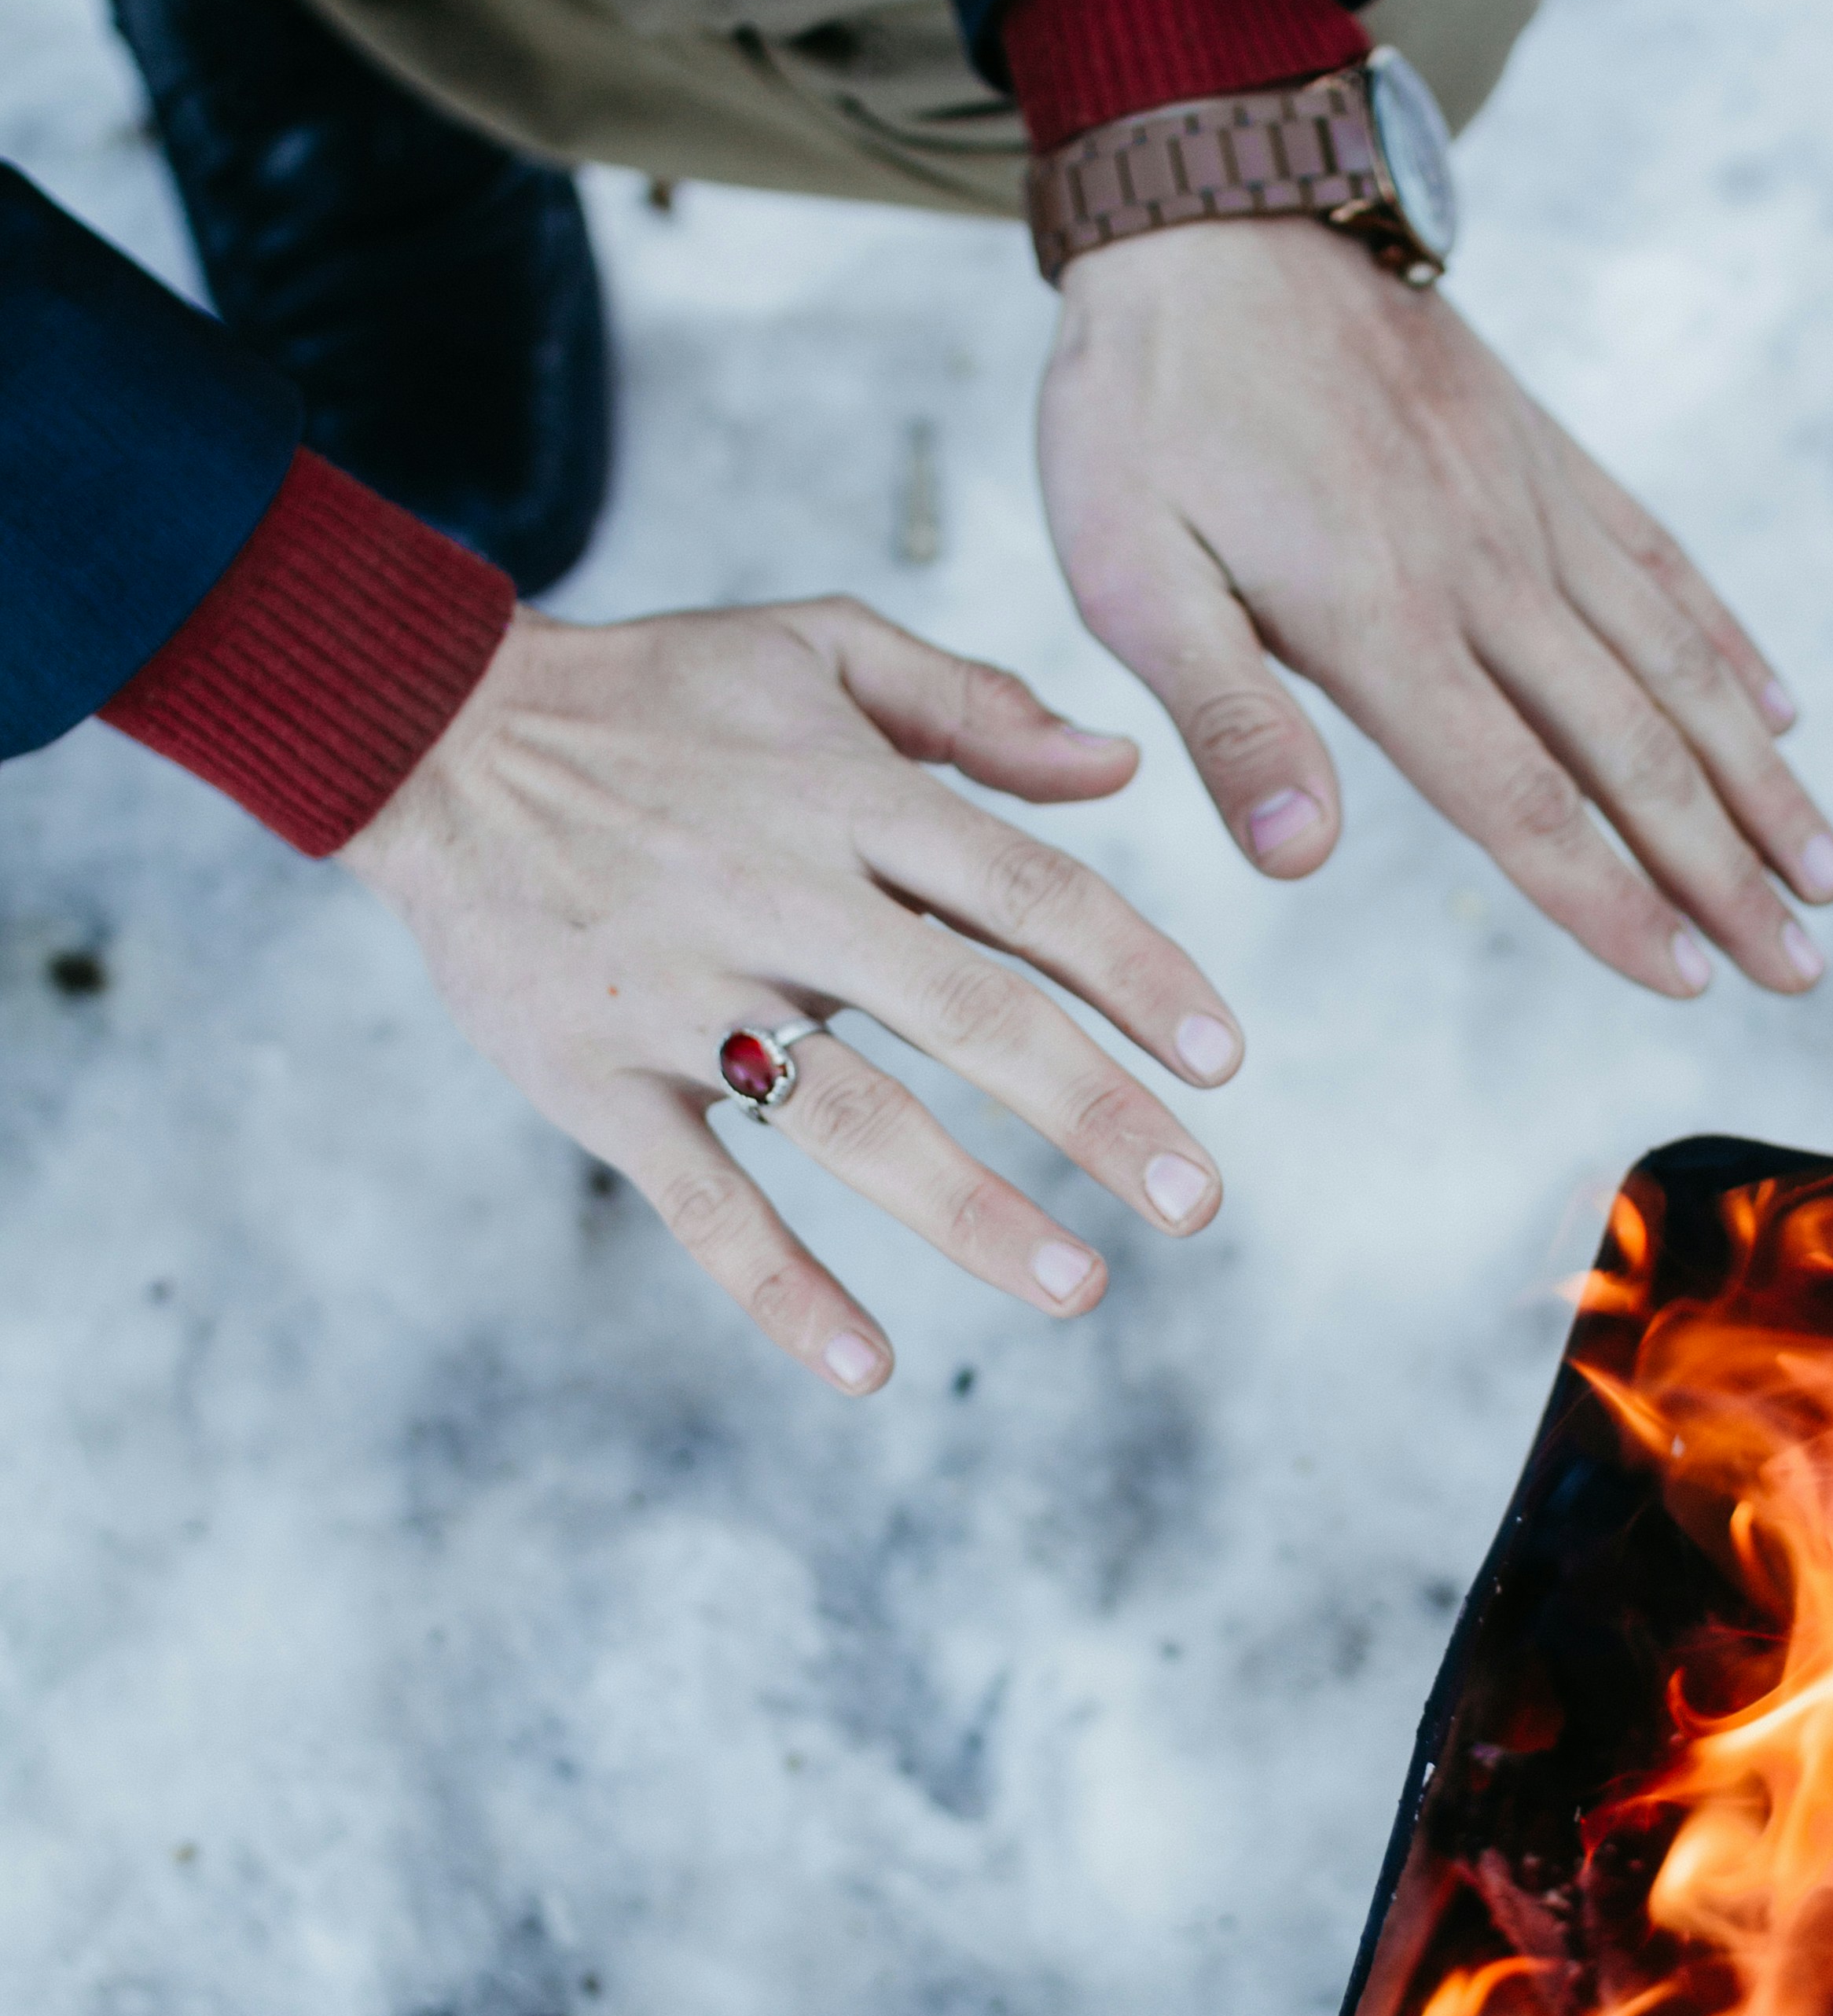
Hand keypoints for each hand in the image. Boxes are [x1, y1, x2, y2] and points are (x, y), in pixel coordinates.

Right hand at [346, 597, 1243, 1393]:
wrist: (429, 732)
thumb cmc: (651, 695)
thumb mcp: (815, 649)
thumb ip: (972, 707)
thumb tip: (1123, 766)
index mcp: (849, 798)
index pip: (1029, 895)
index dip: (1136, 975)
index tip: (1220, 1060)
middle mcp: (780, 896)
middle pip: (971, 1015)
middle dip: (1094, 1111)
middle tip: (1196, 1201)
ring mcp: (685, 996)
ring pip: (849, 1120)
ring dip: (970, 1211)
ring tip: (1078, 1286)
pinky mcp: (597, 1077)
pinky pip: (700, 1201)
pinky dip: (781, 1287)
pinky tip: (867, 1366)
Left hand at [1036, 220, 1832, 995]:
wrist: (1207, 198)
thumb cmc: (1144, 400)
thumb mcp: (1127, 568)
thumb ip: (1225, 715)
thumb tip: (1299, 856)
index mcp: (1381, 619)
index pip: (1519, 795)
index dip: (1606, 899)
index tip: (1686, 976)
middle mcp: (1486, 567)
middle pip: (1632, 751)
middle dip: (1724, 872)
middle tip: (1802, 969)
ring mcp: (1528, 503)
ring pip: (1676, 663)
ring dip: (1760, 777)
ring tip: (1829, 871)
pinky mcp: (1540, 448)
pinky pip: (1659, 559)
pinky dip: (1730, 642)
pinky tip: (1782, 710)